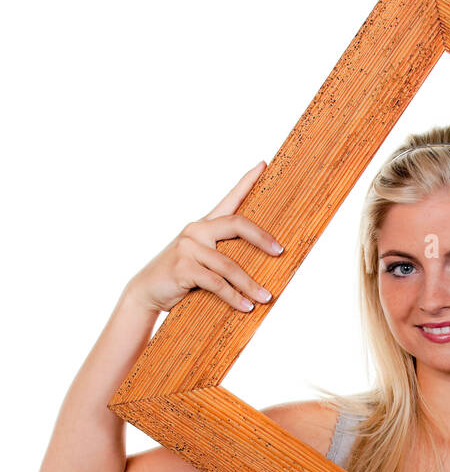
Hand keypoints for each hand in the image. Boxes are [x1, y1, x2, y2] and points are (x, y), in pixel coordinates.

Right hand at [127, 161, 283, 314]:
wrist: (147, 291)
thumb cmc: (180, 277)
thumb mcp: (201, 260)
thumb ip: (222, 255)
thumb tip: (259, 265)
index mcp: (204, 226)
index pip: (230, 199)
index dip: (247, 182)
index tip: (263, 165)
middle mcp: (196, 230)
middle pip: (236, 225)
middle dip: (262, 238)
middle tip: (280, 252)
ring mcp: (188, 247)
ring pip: (229, 264)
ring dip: (250, 284)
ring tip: (266, 297)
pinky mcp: (183, 267)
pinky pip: (216, 283)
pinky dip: (233, 297)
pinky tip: (246, 307)